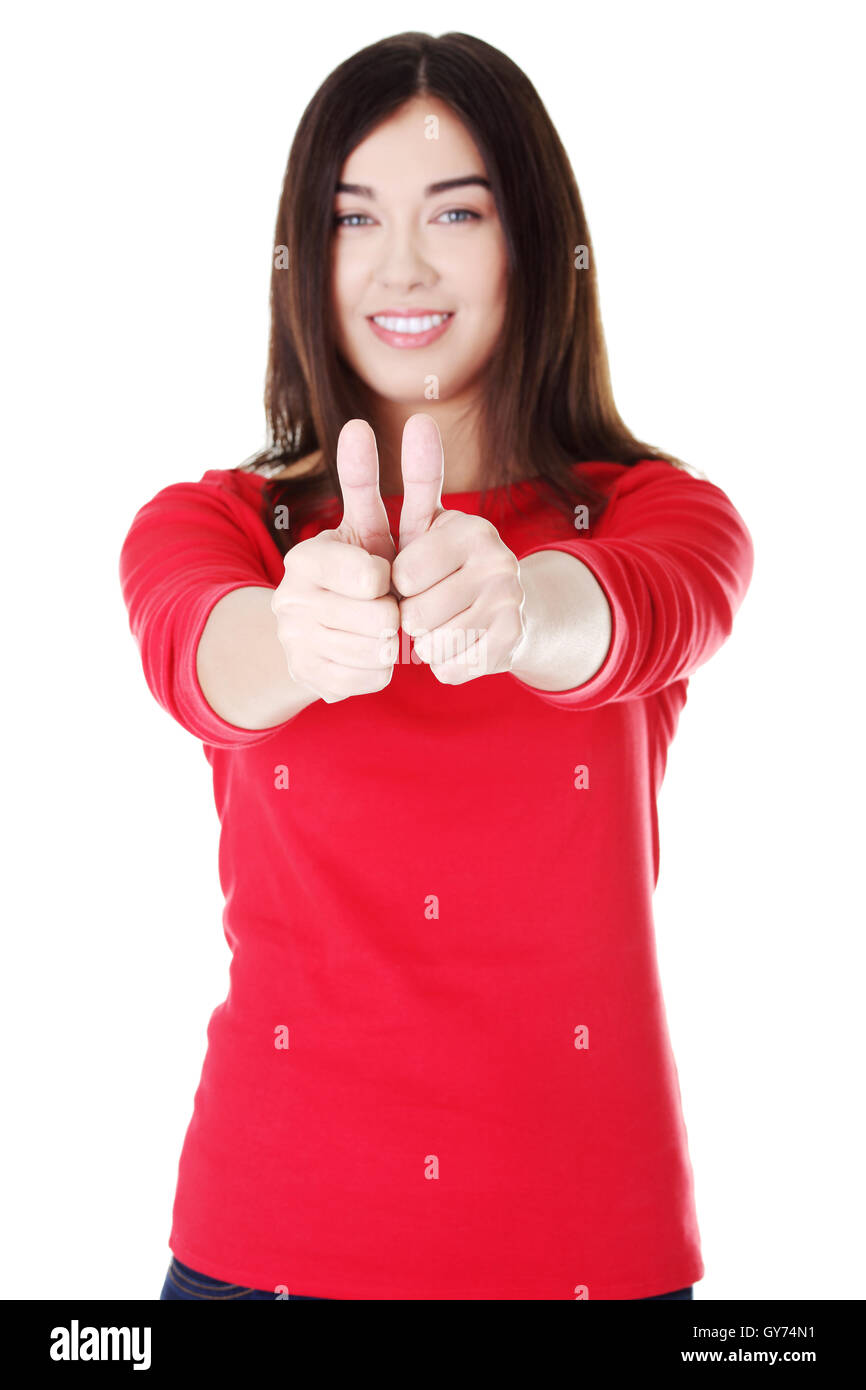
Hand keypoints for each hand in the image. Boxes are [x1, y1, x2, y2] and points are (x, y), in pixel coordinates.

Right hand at [270, 420, 399, 702]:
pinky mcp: (311, 678)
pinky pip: (372, 676)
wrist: (320, 634)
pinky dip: (381, 667)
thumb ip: (369, 484)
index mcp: (308, 557)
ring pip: (379, 649)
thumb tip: (356, 426)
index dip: (386, 578)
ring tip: (378, 630)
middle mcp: (292, 598)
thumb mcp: (368, 527)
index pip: (370, 575)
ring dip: (392, 641)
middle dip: (395, 612)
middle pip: (380, 617)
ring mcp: (297, 642)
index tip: (379, 576)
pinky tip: (366, 654)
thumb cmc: (361, 571)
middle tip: (385, 608)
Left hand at [392, 415, 526, 683]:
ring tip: (442, 624)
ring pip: (434, 643)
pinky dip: (445, 664)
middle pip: (416, 613)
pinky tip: (460, 646)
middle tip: (427, 605)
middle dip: (410, 617)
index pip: (405, 573)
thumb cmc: (441, 569)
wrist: (507, 617)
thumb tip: (382, 423)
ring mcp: (510, 601)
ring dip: (426, 643)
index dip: (397, 584)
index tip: (411, 577)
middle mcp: (497, 558)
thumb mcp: (418, 526)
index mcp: (467, 528)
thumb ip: (392, 483)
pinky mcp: (513, 640)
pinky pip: (452, 666)